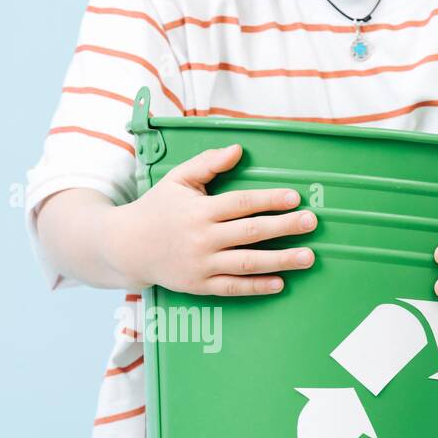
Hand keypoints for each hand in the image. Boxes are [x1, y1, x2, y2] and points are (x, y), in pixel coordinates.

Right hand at [102, 144, 316, 294]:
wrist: (126, 246)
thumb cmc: (157, 208)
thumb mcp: (178, 179)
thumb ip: (208, 163)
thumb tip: (239, 149)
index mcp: (200, 210)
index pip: (242, 203)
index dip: (270, 200)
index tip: (294, 198)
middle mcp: (202, 238)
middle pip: (251, 232)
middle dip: (285, 227)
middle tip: (311, 223)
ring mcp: (201, 264)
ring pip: (248, 263)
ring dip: (281, 260)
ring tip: (308, 256)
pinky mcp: (199, 285)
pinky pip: (233, 287)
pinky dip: (257, 286)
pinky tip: (280, 283)